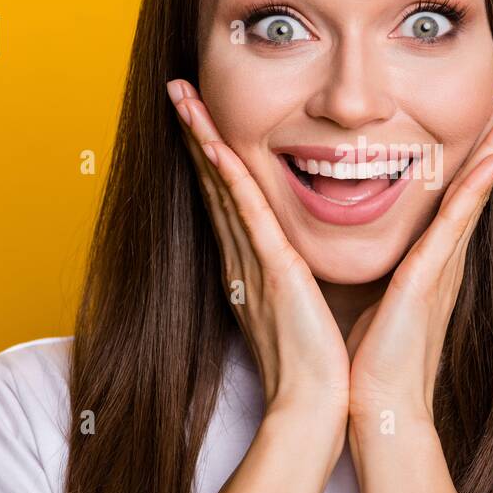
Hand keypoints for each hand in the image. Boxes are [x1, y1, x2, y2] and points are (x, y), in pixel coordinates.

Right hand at [168, 79, 350, 425]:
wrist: (314, 404)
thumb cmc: (315, 363)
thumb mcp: (302, 306)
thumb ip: (294, 275)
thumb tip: (298, 257)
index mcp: (252, 264)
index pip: (228, 196)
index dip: (211, 153)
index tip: (200, 115)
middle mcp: (242, 256)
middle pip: (213, 181)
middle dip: (195, 132)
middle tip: (177, 88)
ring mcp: (251, 260)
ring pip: (221, 184)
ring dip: (200, 136)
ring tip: (182, 95)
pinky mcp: (269, 267)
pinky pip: (243, 209)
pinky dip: (226, 172)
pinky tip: (211, 140)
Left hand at [345, 81, 492, 425]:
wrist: (375, 407)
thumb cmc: (371, 358)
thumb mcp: (376, 295)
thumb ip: (384, 265)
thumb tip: (376, 245)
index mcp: (430, 256)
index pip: (456, 188)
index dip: (477, 146)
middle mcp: (444, 255)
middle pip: (476, 179)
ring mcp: (441, 266)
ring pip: (475, 191)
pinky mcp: (428, 280)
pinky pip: (456, 225)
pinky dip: (477, 189)